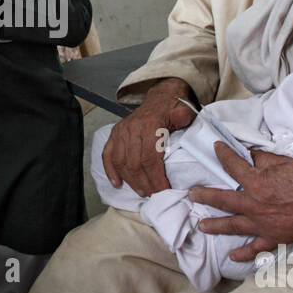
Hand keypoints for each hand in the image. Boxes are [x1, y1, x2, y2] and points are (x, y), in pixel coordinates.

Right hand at [102, 78, 196, 195]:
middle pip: (134, 163)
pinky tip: (117, 183)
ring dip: (130, 180)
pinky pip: (107, 155)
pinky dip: (110, 170)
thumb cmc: (173, 109)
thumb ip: (183, 115)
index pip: (149, 158)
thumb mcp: (184, 110)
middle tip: (154, 194)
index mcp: (149, 125)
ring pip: (120, 162)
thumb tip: (182, 117)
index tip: (164, 190)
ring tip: (142, 192)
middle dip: (144, 183)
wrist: (161, 98)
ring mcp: (120, 131)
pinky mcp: (114, 134)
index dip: (156, 177)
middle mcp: (131, 128)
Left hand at [188, 145, 292, 260]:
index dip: (223, 155)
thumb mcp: (286, 161)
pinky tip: (232, 256)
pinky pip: (256, 248)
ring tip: (201, 225)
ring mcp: (263, 224)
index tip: (215, 149)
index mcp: (257, 182)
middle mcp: (255, 204)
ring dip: (215, 225)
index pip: (233, 165)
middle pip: (223, 199)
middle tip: (191, 194)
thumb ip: (263, 159)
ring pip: (233, 225)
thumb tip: (247, 154)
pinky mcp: (275, 237)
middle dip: (205, 195)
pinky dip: (243, 253)